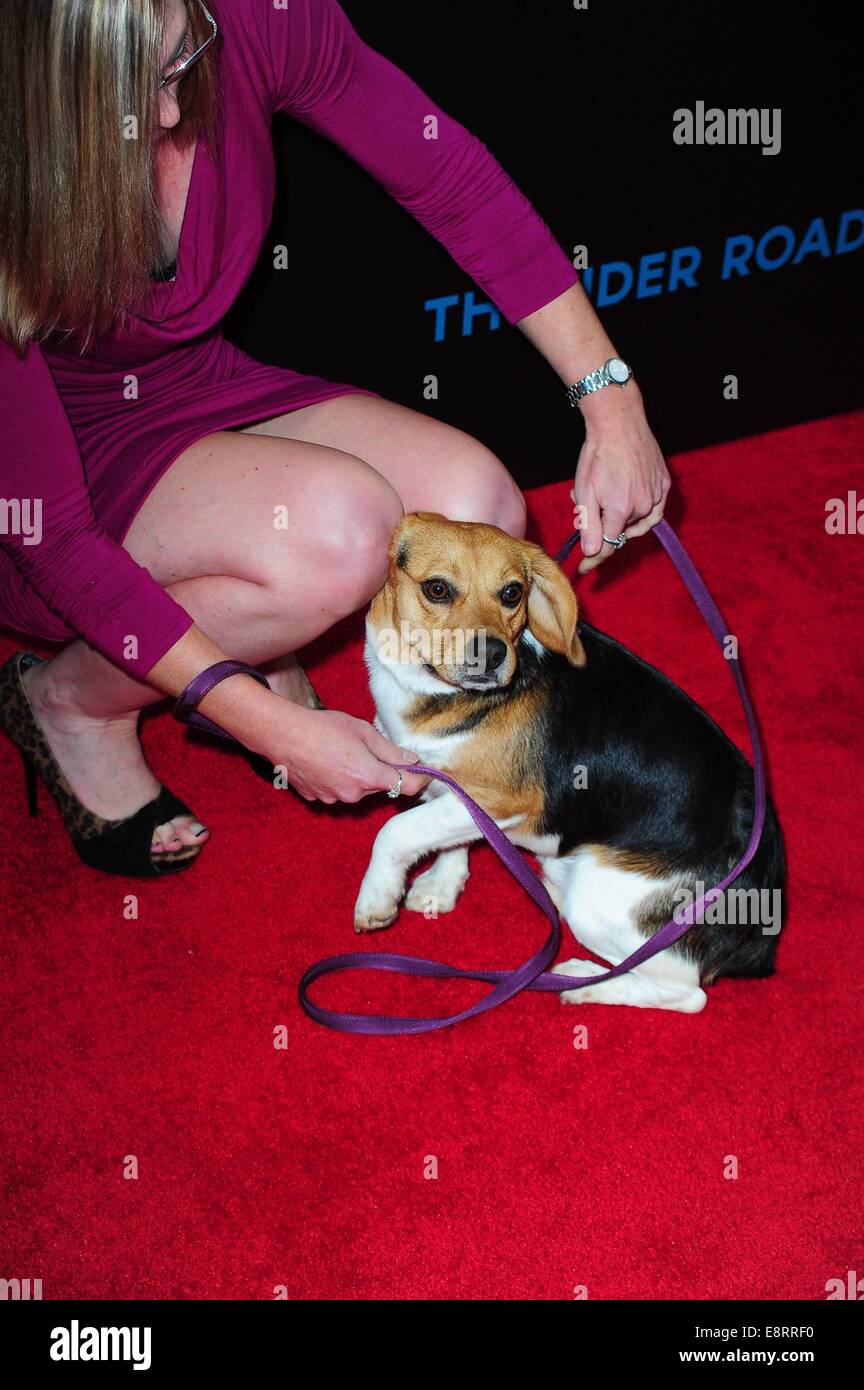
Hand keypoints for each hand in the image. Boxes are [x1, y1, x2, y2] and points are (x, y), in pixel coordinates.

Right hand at [257, 705, 431, 804]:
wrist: (282, 735)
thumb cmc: (323, 727)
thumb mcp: (362, 731)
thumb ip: (390, 750)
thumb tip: (413, 760)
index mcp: (369, 776)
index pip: (408, 786)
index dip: (421, 780)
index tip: (427, 774)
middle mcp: (354, 794)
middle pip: (379, 787)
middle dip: (379, 771)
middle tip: (365, 748)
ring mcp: (334, 799)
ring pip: (357, 789)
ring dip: (356, 776)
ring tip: (339, 752)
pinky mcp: (317, 799)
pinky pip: (336, 791)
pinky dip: (336, 780)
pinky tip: (325, 761)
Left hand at [570, 383, 671, 573]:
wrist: (619, 422)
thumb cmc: (598, 454)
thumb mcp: (586, 491)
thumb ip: (590, 525)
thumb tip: (592, 552)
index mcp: (621, 510)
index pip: (608, 545)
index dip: (594, 558)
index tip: (585, 569)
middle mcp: (643, 506)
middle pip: (621, 531)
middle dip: (604, 523)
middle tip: (587, 504)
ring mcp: (657, 494)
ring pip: (637, 519)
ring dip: (620, 514)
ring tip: (604, 493)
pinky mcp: (665, 483)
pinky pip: (652, 506)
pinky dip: (638, 507)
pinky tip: (625, 493)